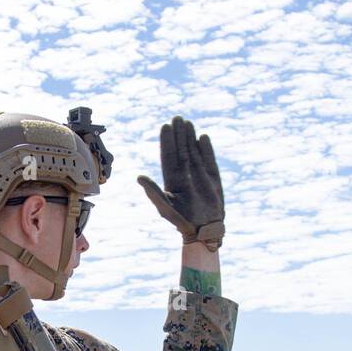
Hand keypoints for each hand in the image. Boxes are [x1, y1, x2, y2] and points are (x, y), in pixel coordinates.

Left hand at [137, 117, 224, 248]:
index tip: (165, 126)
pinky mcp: (212, 180)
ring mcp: (199, 176)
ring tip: (187, 123)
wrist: (203, 232)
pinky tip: (203, 137)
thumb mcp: (165, 207)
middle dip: (178, 135)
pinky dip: (206, 149)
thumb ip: (153, 192)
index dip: (167, 142)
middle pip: (181, 151)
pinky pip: (209, 161)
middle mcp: (185, 176)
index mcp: (172, 181)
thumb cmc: (182, 222)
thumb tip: (139, 177)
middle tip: (177, 118)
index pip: (169, 157)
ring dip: (190, 138)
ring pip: (193, 153)